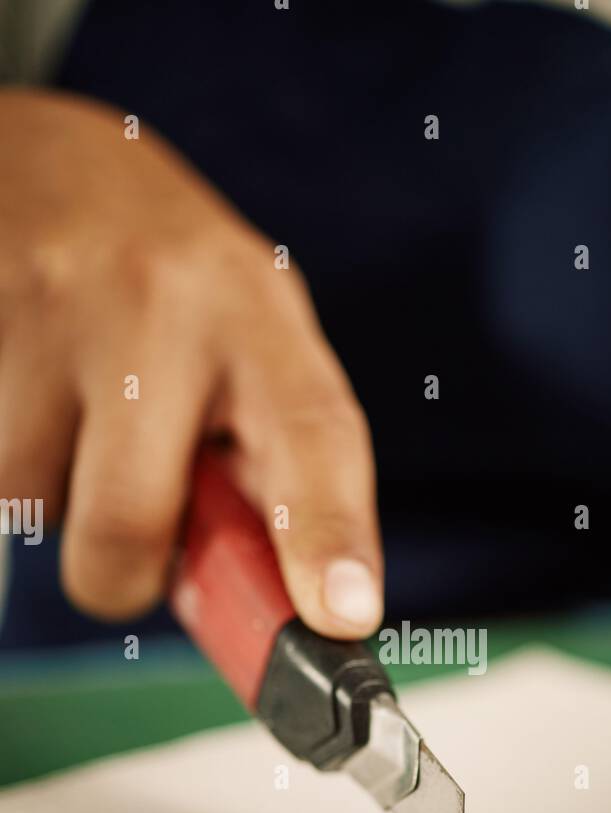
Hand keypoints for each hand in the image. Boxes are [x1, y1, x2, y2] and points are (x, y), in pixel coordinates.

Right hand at [0, 89, 381, 636]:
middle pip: (128, 522)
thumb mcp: (253, 344)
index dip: (329, 535)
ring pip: (29, 504)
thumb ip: (269, 464)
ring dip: (53, 500)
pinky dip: (10, 462)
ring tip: (77, 417)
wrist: (47, 160)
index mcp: (257, 314)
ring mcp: (48, 305)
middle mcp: (158, 301)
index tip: (343, 618)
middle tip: (132, 536)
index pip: (312, 433)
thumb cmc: (174, 286)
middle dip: (124, 573)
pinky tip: (31, 397)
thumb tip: (284, 609)